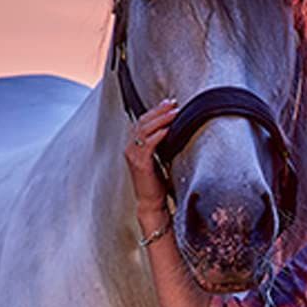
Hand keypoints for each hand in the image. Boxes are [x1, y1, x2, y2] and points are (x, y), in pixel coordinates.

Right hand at [123, 98, 179, 218]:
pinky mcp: (139, 163)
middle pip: (143, 121)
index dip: (156, 110)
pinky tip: (169, 129)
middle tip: (173, 103)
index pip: (143, 121)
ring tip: (174, 112)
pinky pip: (148, 144)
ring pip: (144, 129)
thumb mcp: (160, 158)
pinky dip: (158, 134)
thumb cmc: (157, 183)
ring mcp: (133, 155)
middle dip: (159, 110)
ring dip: (161, 119)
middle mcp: (130, 147)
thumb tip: (175, 128)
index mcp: (134, 145)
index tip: (171, 103)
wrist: (151, 203)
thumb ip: (162, 143)